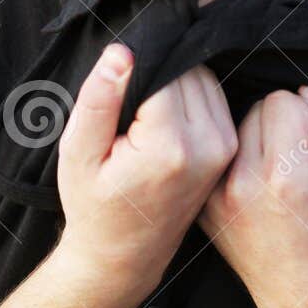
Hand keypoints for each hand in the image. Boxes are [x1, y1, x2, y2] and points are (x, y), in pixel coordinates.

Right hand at [57, 43, 238, 298]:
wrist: (124, 255)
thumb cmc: (93, 205)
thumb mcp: (78, 153)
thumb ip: (99, 99)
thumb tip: (124, 51)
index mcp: (168, 146)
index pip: (161, 68)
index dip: (132, 68)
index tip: (111, 89)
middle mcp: (206, 144)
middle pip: (184, 68)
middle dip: (154, 72)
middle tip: (124, 108)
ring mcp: (224, 146)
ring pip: (200, 75)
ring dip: (172, 79)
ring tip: (140, 115)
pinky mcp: (229, 145)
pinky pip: (210, 92)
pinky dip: (186, 91)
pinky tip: (160, 117)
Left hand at [195, 85, 307, 307]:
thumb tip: (307, 95)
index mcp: (286, 174)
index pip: (284, 99)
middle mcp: (243, 183)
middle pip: (255, 108)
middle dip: (281, 125)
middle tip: (301, 165)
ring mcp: (217, 197)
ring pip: (234, 129)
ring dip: (257, 139)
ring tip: (280, 177)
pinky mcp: (205, 208)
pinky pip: (219, 158)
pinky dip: (238, 162)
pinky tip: (258, 188)